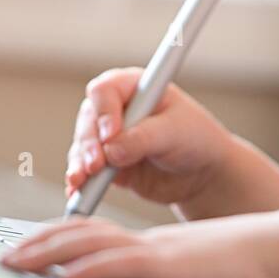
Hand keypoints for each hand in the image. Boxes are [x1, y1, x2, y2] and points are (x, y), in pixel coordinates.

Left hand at [0, 213, 278, 277]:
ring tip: (14, 262)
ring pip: (92, 247)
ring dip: (47, 254)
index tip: (26, 253)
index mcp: (152, 254)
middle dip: (37, 248)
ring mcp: (158, 256)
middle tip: (4, 258)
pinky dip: (92, 271)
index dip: (56, 245)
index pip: (93, 242)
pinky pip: (124, 266)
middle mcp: (148, 250)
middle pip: (81, 239)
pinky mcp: (173, 268)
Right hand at [66, 67, 238, 207]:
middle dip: (90, 143)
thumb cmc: (195, 139)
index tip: (112, 134)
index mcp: (136, 87)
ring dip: (80, 162)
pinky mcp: (106, 161)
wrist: (201, 173)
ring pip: (83, 144)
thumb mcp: (174, 133)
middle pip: (89, 118)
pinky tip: (77, 190)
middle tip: (96, 165)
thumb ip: (142, 138)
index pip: (106, 90)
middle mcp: (118, 108)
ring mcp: (110, 136)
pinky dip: (80, 179)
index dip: (105, 111)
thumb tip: (112, 149)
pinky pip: (85, 168)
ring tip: (82, 181)